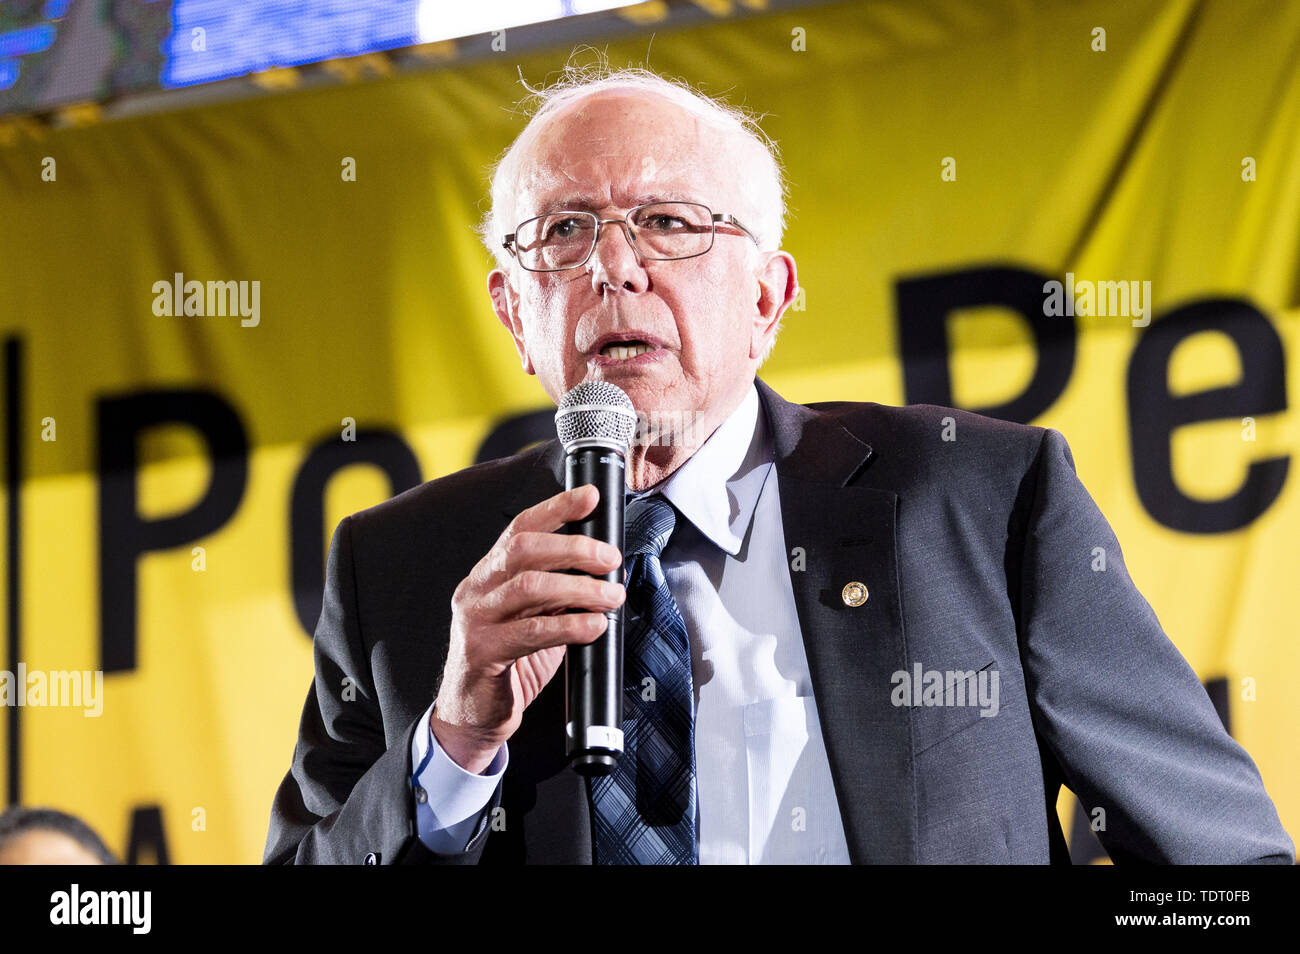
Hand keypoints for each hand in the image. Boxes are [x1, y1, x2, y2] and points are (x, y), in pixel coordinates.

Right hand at [431, 485, 623, 773]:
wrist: (475, 713)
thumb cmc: (512, 660)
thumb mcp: (535, 615)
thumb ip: (559, 590)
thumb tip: (605, 566)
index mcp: (489, 573)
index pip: (521, 528)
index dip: (557, 508)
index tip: (591, 496)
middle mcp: (476, 589)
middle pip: (524, 550)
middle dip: (574, 548)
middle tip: (610, 558)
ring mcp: (475, 620)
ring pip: (529, 588)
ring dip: (579, 588)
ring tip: (612, 595)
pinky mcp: (481, 652)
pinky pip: (529, 632)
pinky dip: (569, 626)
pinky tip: (594, 627)